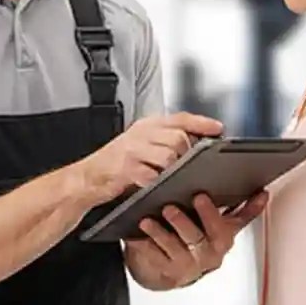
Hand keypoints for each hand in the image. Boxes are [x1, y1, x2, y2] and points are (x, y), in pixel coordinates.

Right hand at [74, 112, 222, 206]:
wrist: (86, 178)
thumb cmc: (116, 164)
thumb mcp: (140, 144)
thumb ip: (163, 140)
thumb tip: (196, 142)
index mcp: (146, 126)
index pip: (179, 118)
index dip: (201, 122)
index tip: (219, 128)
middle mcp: (140, 134)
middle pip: (178, 138)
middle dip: (188, 153)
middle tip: (189, 166)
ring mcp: (132, 150)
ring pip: (169, 156)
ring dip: (174, 170)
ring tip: (171, 177)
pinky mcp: (126, 169)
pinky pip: (152, 176)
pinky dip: (158, 183)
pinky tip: (158, 186)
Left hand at [124, 191, 267, 289]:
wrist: (173, 269)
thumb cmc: (198, 239)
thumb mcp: (222, 225)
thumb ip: (242, 210)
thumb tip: (263, 193)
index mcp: (222, 239)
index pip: (222, 227)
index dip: (212, 213)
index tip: (200, 196)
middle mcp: (208, 255)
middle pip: (198, 239)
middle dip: (184, 223)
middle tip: (170, 207)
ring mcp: (187, 265)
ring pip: (174, 249)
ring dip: (160, 234)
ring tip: (147, 220)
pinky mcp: (166, 272)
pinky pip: (154, 258)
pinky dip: (144, 246)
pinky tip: (134, 236)